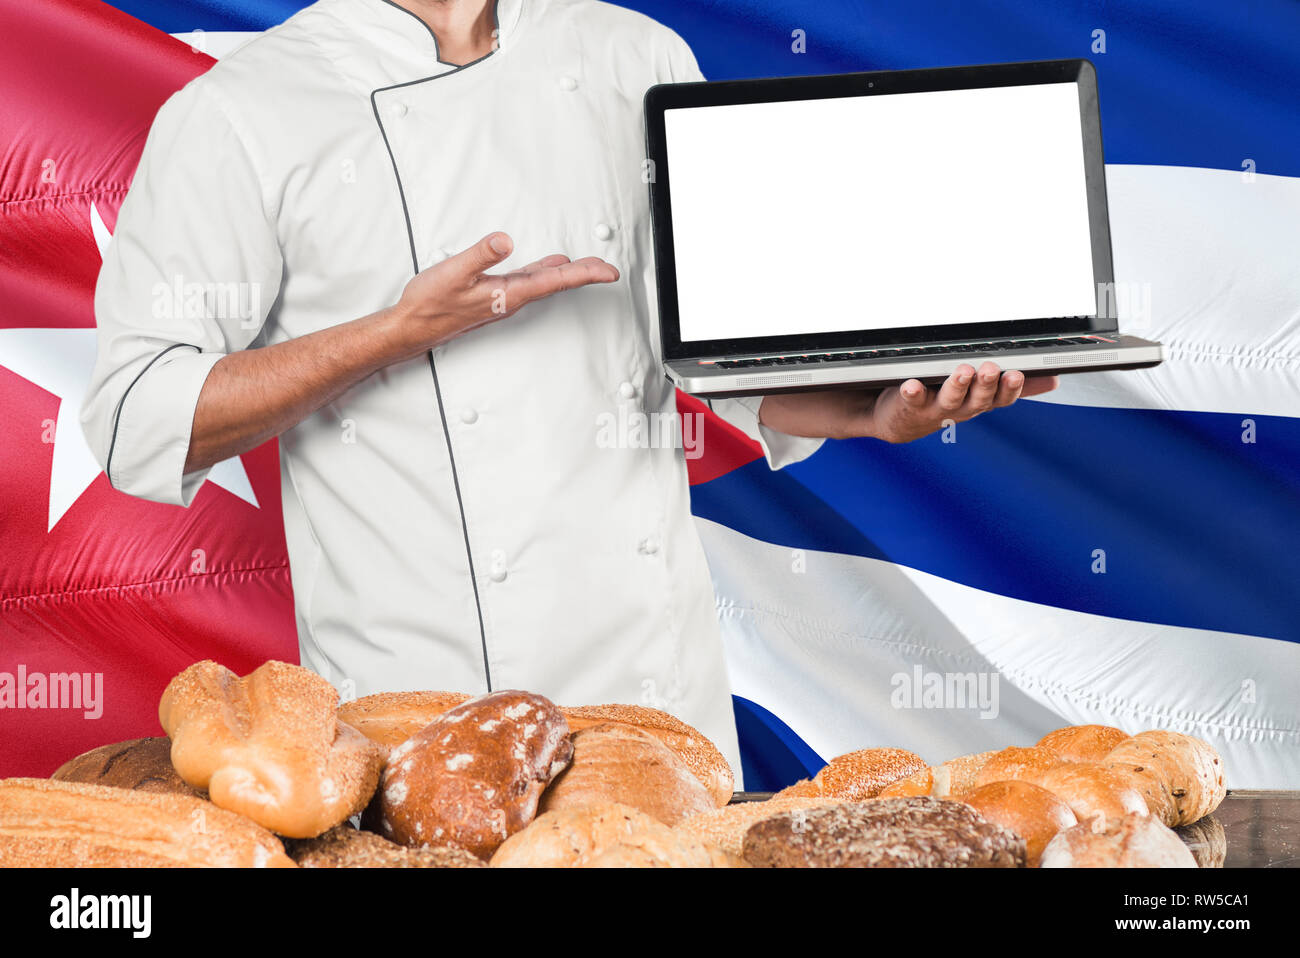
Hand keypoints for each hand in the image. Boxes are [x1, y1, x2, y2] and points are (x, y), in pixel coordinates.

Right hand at [391, 231, 618, 352]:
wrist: (412, 328)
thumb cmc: (430, 304)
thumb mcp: (454, 273)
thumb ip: (480, 255)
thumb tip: (505, 241)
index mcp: (509, 293)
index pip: (556, 281)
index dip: (586, 274)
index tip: (609, 272)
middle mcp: (511, 298)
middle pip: (556, 283)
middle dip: (584, 274)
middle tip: (607, 268)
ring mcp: (502, 298)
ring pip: (543, 283)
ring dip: (566, 274)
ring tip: (586, 265)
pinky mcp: (492, 295)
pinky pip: (527, 282)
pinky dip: (543, 272)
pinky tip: (547, 266)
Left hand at [757, 361, 1058, 442]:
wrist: (896, 419)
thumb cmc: (940, 400)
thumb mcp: (978, 394)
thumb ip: (1009, 386)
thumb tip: (1054, 381)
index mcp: (978, 403)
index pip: (1001, 398)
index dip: (1010, 389)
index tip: (1017, 375)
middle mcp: (958, 409)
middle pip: (978, 400)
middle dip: (985, 385)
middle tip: (989, 369)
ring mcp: (932, 410)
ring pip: (949, 400)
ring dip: (957, 387)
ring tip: (963, 371)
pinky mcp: (907, 407)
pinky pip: (911, 400)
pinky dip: (913, 393)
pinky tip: (913, 384)